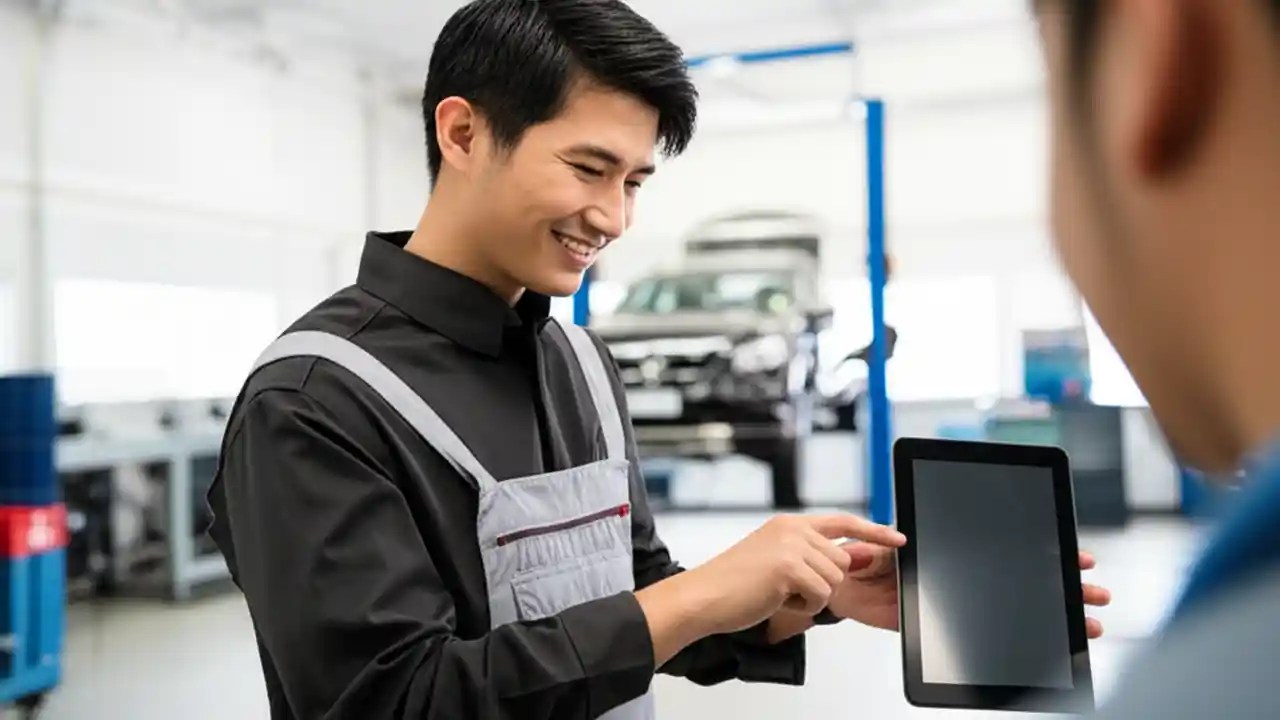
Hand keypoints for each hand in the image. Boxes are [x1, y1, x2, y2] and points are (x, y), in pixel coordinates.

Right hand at [682, 514, 905, 635]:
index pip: (842, 522)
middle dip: (822, 583)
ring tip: (778, 593)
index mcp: (789, 524)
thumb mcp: (774, 559)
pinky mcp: (789, 568)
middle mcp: (793, 530)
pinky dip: (802, 607)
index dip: (873, 530)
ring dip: (811, 597)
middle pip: (842, 560)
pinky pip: (820, 596)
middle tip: (787, 588)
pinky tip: (776, 600)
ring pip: (834, 580)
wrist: (704, 596)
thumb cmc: (734, 584)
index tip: (898, 537)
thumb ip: (808, 555)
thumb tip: (849, 559)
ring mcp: (791, 546)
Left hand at [826, 546, 1111, 638]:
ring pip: (1017, 606)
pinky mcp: (945, 625)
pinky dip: (1020, 639)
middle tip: (1097, 593)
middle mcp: (963, 574)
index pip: (1009, 546)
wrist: (841, 584)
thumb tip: (887, 544)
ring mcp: (959, 599)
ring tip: (1088, 623)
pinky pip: (987, 634)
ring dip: (1056, 615)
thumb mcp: (876, 544)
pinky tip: (1051, 646)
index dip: (1047, 550)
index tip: (1078, 556)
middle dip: (1066, 586)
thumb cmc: (860, 558)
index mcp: (954, 549)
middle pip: (1026, 577)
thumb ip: (881, 543)